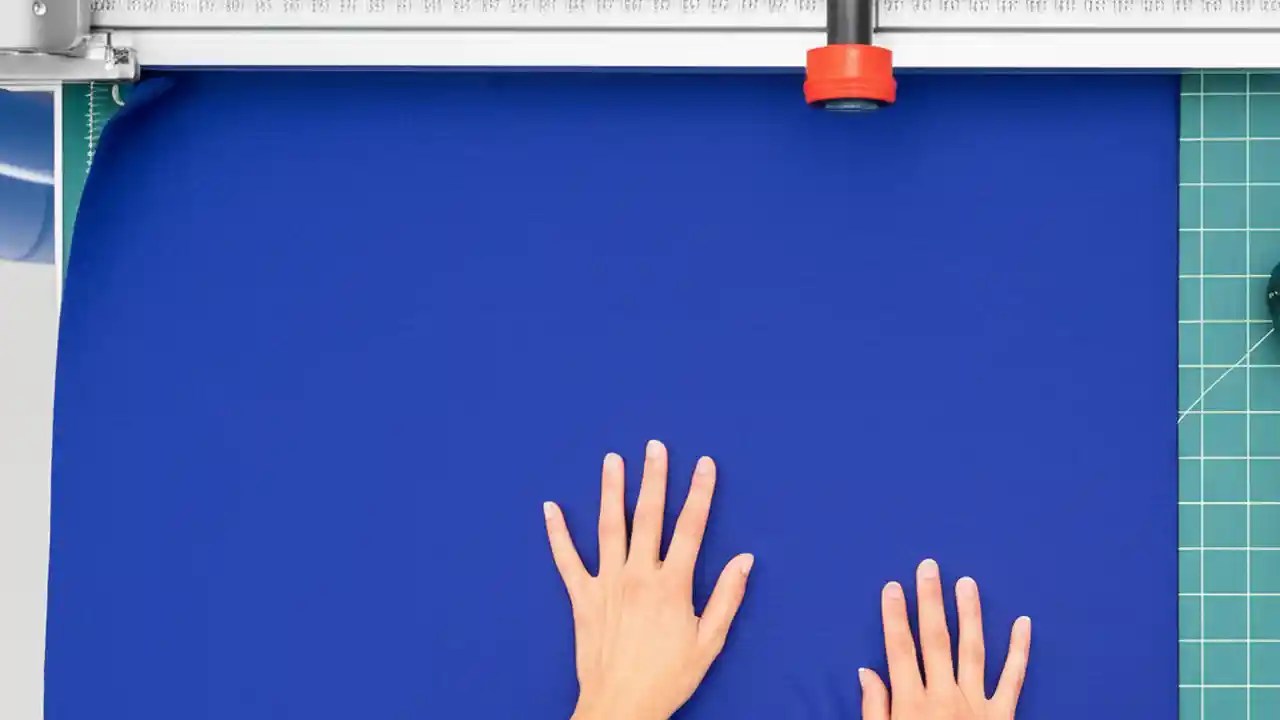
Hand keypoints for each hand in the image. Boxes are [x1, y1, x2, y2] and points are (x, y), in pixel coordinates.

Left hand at [543, 440, 754, 719]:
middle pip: (649, 516)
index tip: (704, 464)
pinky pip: (566, 559)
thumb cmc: (669, 678)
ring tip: (613, 459)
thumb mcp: (710, 642)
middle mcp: (638, 576)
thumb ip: (727, 597)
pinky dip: (557, 533)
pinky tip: (550, 508)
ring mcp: (606, 584)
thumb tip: (744, 559)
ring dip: (611, 490)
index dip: (699, 493)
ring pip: (610, 527)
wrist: (621, 707)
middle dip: (654, 478)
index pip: (690, 528)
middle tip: (655, 446)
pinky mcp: (582, 598)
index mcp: (672, 585)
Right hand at [860, 559, 1031, 719]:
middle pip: (935, 640)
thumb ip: (876, 709)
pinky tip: (1023, 623)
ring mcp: (977, 705)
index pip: (900, 649)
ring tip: (967, 583)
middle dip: (930, 600)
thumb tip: (867, 671)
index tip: (892, 586)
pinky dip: (1020, 650)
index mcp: (911, 704)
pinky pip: (1014, 678)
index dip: (894, 616)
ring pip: (973, 650)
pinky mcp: (1004, 716)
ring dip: (970, 614)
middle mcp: (944, 697)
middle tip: (929, 567)